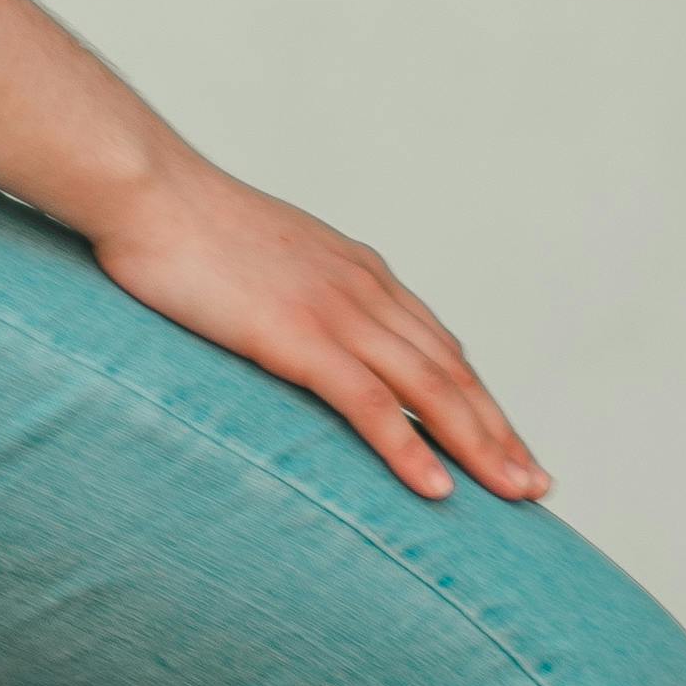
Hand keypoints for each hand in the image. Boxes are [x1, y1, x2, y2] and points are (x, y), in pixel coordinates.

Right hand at [92, 153, 548, 503]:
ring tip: (516, 495)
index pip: (439, 345)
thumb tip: (299, 326)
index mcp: (359, 272)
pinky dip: (410, 448)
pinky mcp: (299, 337)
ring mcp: (337, 313)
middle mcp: (365, 290)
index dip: (478, 398)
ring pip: (431, 390)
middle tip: (537, 484)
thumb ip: (297, 293)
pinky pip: (370, 404)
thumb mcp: (263, 261)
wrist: (147, 190)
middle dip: (500, 431)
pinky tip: (437, 489)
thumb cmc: (184, 228)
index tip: (507, 441)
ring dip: (480, 447)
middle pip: (452, 372)